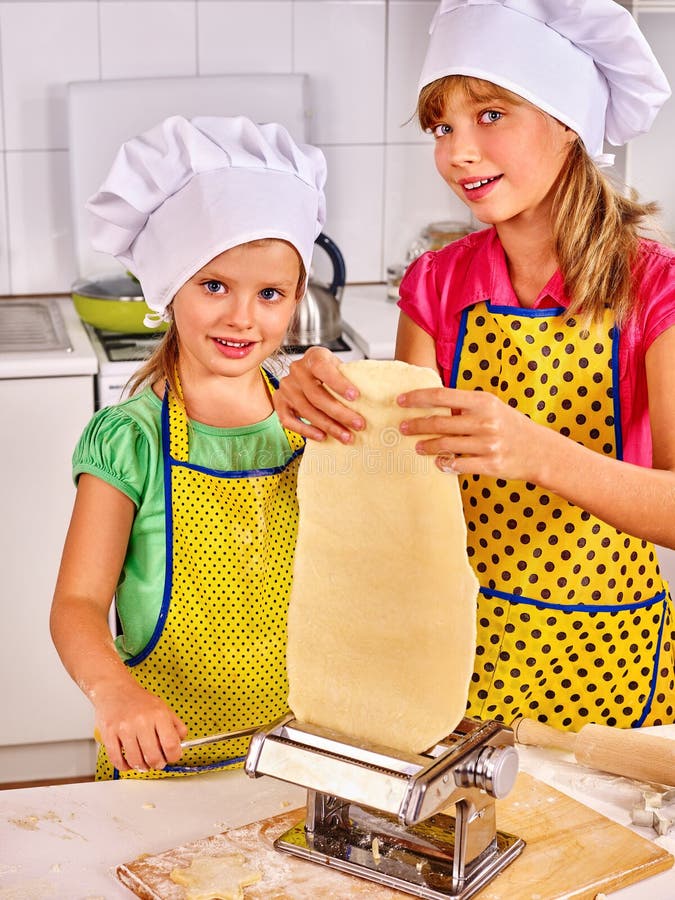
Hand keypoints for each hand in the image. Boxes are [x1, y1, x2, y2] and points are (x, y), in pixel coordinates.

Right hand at [93, 680, 187, 772]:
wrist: (114, 689)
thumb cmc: (138, 700)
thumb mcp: (163, 707)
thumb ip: (176, 725)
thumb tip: (181, 743)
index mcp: (158, 714)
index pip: (171, 745)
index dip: (174, 756)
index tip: (172, 757)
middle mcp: (142, 721)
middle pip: (154, 757)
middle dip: (158, 764)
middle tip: (158, 762)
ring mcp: (124, 728)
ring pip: (135, 761)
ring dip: (142, 767)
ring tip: (144, 763)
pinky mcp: (108, 734)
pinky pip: (117, 760)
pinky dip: (124, 767)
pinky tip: (129, 762)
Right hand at [274, 347, 364, 442]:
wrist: (309, 373)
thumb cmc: (329, 372)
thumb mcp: (340, 367)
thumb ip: (350, 377)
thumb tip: (374, 396)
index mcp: (314, 357)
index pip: (324, 369)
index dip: (339, 383)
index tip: (355, 396)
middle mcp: (297, 370)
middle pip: (317, 396)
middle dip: (340, 413)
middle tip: (358, 424)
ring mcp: (286, 387)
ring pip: (306, 410)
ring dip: (328, 426)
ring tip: (346, 436)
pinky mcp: (280, 402)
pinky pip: (289, 420)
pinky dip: (306, 430)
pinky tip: (322, 437)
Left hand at [398, 386, 544, 481]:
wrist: (540, 450)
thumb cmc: (510, 426)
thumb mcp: (492, 407)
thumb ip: (465, 405)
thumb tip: (430, 402)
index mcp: (483, 401)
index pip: (442, 396)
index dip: (418, 398)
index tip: (401, 401)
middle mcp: (485, 421)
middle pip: (439, 422)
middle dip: (416, 425)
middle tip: (403, 427)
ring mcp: (488, 444)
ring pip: (445, 445)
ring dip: (427, 446)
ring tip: (417, 447)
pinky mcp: (490, 464)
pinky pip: (458, 465)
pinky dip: (445, 464)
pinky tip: (438, 462)